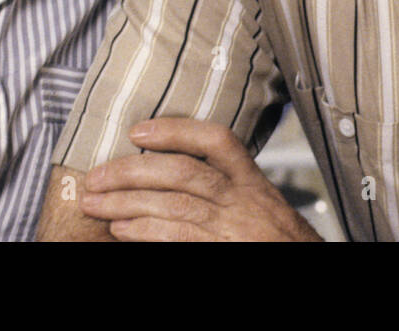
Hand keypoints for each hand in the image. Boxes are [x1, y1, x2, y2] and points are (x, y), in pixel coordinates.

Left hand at [79, 117, 323, 241]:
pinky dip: (143, 231)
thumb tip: (166, 176)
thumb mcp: (260, 207)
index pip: (216, 140)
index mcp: (252, 182)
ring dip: (125, 202)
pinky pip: (177, 236)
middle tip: (94, 176)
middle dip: (131, 171)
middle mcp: (244, 200)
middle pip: (182, 171)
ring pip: (173, 203)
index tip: (138, 130)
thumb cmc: (279, 243)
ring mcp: (233, 226)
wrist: (304, 267)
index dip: (175, 130)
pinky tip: (120, 230)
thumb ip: (225, 189)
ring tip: (94, 204)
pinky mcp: (222, 249)